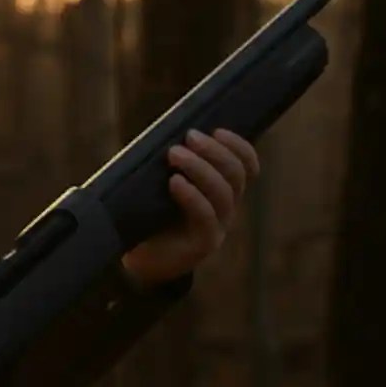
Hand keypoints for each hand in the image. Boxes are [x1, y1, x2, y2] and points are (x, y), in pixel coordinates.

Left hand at [120, 128, 259, 286]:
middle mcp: (226, 209)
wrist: (138, 257)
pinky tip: (174, 182)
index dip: (239, 147)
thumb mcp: (162, 182)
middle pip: (236, 175)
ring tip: (174, 154)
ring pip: (223, 193)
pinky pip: (206, 216)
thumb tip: (169, 128)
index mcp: (222, 191)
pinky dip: (192, 195)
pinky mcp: (202, 245)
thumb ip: (174, 162)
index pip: (247, 167)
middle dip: (215, 151)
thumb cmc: (149, 213)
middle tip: (189, 137)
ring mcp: (217, 228)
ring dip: (200, 168)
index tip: (217, 130)